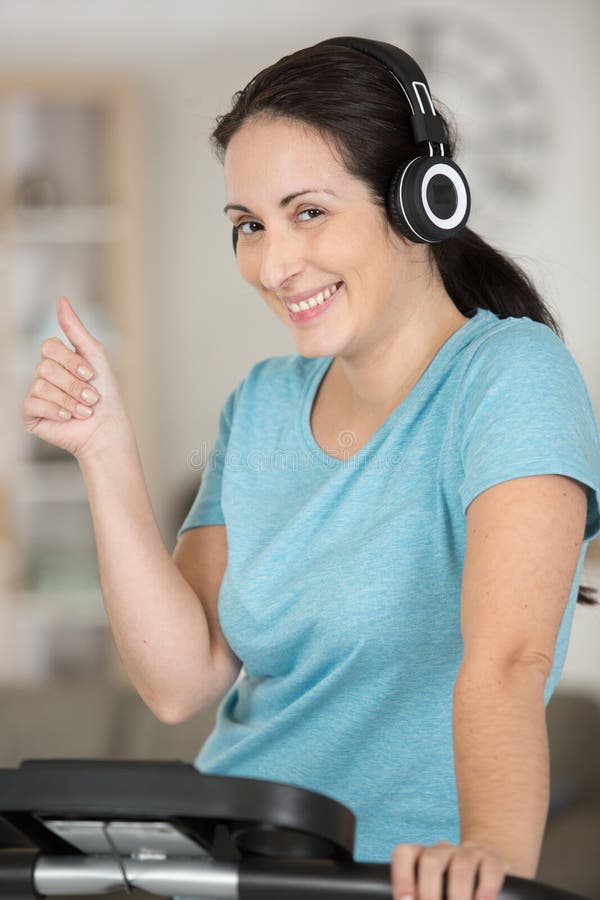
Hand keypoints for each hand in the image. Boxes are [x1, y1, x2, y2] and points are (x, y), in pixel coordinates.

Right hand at [22, 296, 135, 462]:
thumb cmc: (105, 394)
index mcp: (56, 359)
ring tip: (83, 410)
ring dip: (70, 400)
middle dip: (74, 384)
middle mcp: (42, 374)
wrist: (107, 428)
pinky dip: (56, 411)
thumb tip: (61, 300)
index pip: (48, 346)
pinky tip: (68, 417)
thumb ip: (75, 328)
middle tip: (91, 397)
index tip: (91, 375)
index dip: (72, 361)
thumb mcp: (94, 355)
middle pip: (46, 366)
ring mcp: (35, 394)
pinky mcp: (30, 414)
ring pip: (41, 385)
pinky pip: (32, 403)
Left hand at [391, 840, 508, 899]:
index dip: (402, 877)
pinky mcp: (494, 860)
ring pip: (460, 866)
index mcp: (423, 856)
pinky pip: (489, 869)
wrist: (490, 876)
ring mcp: (470, 852)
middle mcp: (444, 850)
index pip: (404, 854)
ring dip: (458, 896)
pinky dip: (485, 890)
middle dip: (429, 893)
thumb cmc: (452, 893)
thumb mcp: (435, 893)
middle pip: (430, 861)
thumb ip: (422, 895)